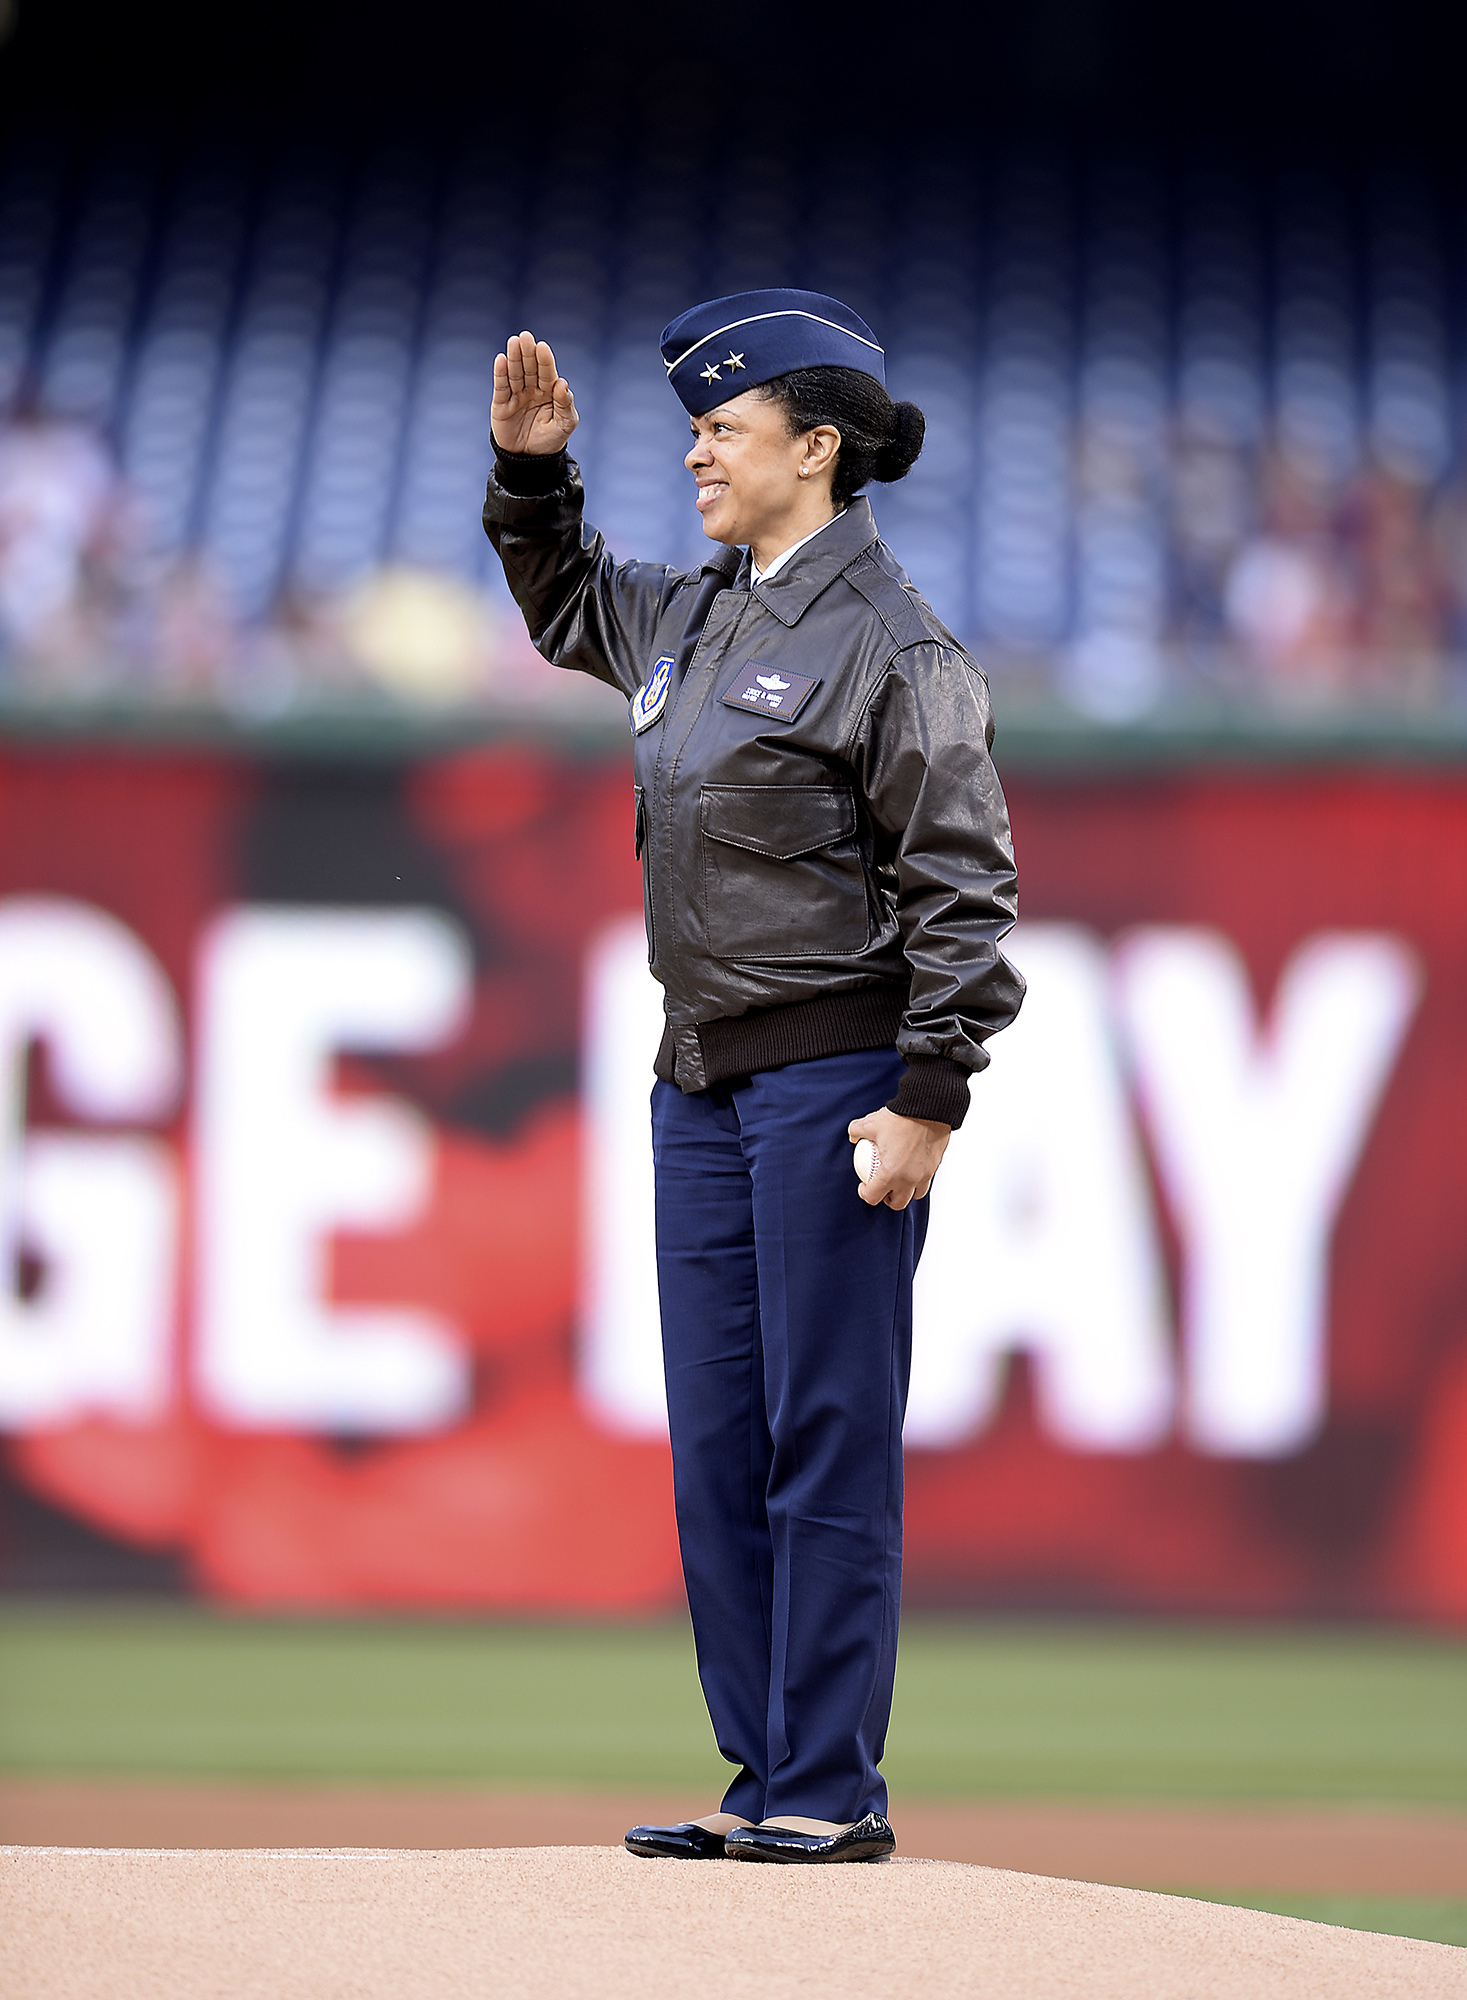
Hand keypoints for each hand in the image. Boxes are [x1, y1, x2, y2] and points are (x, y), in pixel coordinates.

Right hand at [491, 331, 578, 454]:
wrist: (530, 460)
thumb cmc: (551, 441)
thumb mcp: (564, 424)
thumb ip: (565, 404)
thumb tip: (563, 383)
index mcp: (549, 392)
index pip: (547, 373)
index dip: (544, 360)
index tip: (542, 347)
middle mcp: (532, 390)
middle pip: (529, 368)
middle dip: (527, 353)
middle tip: (525, 337)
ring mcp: (516, 395)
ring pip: (515, 374)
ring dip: (514, 358)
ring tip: (514, 342)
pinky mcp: (501, 404)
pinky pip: (501, 387)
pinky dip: (501, 373)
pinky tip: (501, 360)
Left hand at [847, 1107, 949, 1209]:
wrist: (928, 1107)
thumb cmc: (899, 1117)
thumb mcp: (870, 1123)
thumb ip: (856, 1131)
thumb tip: (853, 1137)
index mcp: (890, 1173)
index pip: (873, 1196)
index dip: (865, 1194)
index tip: (863, 1186)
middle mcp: (908, 1179)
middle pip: (897, 1203)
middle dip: (887, 1199)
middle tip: (881, 1189)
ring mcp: (924, 1175)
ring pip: (915, 1195)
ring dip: (905, 1192)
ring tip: (899, 1183)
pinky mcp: (935, 1166)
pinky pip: (926, 1180)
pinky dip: (918, 1179)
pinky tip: (912, 1167)